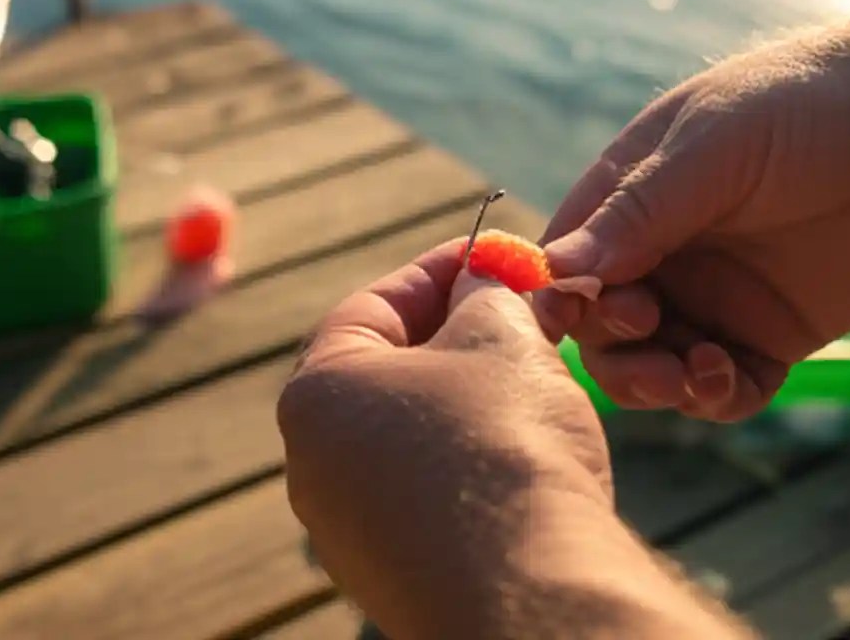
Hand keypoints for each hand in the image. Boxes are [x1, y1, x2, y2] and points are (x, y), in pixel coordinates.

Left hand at [278, 238, 613, 638]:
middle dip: (457, 334)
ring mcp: (349, 532)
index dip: (440, 270)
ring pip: (410, 438)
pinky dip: (470, 464)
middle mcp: (314, 467)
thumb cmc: (504, 443)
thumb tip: (486, 280)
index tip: (495, 255)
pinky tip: (525, 456)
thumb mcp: (501, 336)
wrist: (531, 593)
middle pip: (387, 374)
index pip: (372, 307)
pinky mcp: (394, 576)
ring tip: (535, 379)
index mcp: (317, 396)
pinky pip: (429, 497)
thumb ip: (487, 294)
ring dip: (468, 399)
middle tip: (520, 312)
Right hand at [535, 34, 849, 421]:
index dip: (557, 300)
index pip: (562, 266)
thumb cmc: (802, 109)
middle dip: (613, 346)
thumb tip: (556, 273)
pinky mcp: (761, 337)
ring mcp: (708, 301)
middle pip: (598, 331)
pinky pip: (721, 389)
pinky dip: (715, 398)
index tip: (575, 317)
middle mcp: (656, 259)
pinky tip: (730, 378)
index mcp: (625, 204)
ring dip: (659, 384)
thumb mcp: (712, 149)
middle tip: (653, 328)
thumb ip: (638, 213)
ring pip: (652, 370)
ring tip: (697, 371)